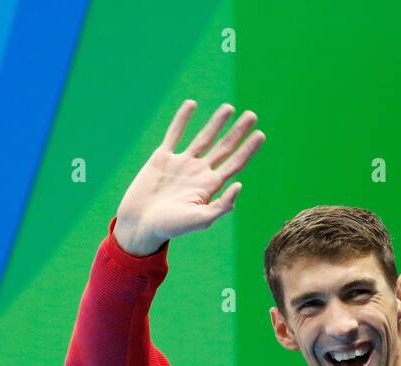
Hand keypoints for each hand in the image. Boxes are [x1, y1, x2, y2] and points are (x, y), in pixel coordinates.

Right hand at [113, 100, 266, 255]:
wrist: (140, 224)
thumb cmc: (170, 227)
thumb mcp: (201, 219)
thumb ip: (222, 205)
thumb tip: (240, 184)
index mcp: (210, 186)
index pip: (235, 163)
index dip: (248, 149)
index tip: (261, 134)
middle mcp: (199, 172)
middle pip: (224, 148)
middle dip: (238, 132)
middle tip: (252, 115)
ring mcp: (181, 164)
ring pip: (203, 138)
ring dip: (216, 123)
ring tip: (229, 108)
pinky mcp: (162, 158)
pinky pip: (174, 134)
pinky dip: (182, 119)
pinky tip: (192, 104)